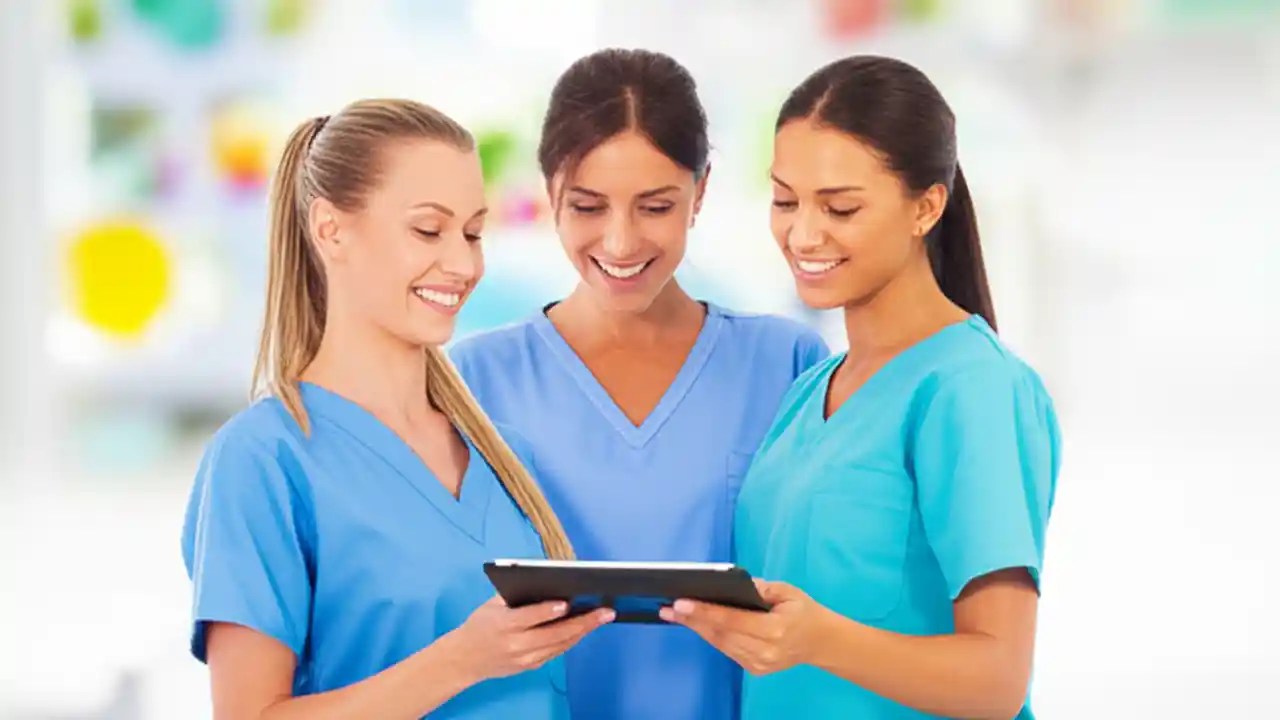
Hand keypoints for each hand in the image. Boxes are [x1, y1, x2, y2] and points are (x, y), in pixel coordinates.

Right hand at [450, 595, 613, 681]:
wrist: (465, 659)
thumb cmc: (480, 625)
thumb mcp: (492, 604)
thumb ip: (517, 595)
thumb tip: (548, 582)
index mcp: (504, 625)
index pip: (530, 617)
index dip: (549, 611)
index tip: (568, 603)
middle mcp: (516, 644)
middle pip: (555, 634)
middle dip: (583, 622)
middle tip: (605, 611)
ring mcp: (525, 658)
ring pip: (561, 645)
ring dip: (584, 631)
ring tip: (602, 617)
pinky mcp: (531, 666)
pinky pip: (557, 651)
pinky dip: (573, 639)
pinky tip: (586, 628)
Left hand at [659, 580, 830, 675]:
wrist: (821, 641)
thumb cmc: (804, 611)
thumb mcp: (787, 591)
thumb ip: (760, 588)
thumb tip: (731, 585)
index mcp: (774, 630)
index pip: (732, 620)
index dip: (704, 612)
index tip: (680, 603)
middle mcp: (765, 651)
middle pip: (721, 634)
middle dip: (693, 620)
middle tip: (668, 607)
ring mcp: (759, 664)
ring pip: (720, 644)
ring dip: (697, 628)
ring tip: (675, 614)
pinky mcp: (754, 669)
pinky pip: (727, 650)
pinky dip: (711, 636)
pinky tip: (696, 624)